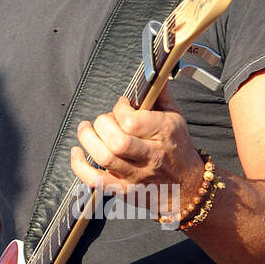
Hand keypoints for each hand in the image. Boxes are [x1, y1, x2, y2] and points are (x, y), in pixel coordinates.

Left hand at [69, 84, 205, 208]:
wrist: (187, 187)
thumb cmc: (178, 149)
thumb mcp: (176, 117)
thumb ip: (161, 95)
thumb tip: (154, 74)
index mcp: (164, 133)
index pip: (132, 120)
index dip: (119, 109)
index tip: (121, 106)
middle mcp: (151, 155)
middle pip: (117, 141)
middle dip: (102, 125)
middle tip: (104, 121)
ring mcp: (136, 175)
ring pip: (104, 158)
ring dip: (88, 140)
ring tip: (85, 129)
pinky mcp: (124, 189)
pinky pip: (95, 180)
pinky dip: (80, 167)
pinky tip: (77, 154)